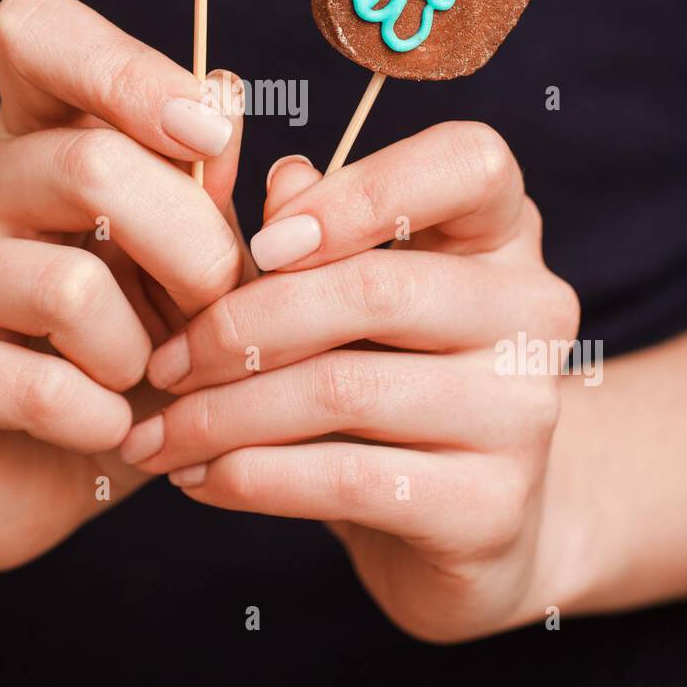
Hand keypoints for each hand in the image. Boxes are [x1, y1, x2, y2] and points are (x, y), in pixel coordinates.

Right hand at [0, 0, 243, 570]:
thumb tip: (246, 116)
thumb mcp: (182, 270)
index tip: (208, 139)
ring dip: (142, 351)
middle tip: (215, 311)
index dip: (128, 72)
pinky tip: (106, 429)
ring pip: (72, 286)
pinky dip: (105, 418)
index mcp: (30, 131)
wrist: (20, 474)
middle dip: (193, 251)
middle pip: (92, 164)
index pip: (37, 32)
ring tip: (142, 378)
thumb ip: (214, 200)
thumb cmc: (118, 351)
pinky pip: (41, 386)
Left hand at [119, 122, 579, 642]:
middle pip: (372, 289)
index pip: (469, 163)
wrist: (464, 523)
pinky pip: (345, 480)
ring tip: (155, 437)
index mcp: (502, 232)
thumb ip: (314, 229)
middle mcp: (532, 309)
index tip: (261, 244)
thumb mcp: (350, 292)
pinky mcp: (492, 505)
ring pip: (342, 389)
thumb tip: (282, 179)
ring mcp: (522, 411)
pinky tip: (200, 479)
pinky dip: (250, 477)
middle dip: (238, 327)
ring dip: (222, 414)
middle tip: (162, 365)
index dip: (361, 191)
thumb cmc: (388, 377)